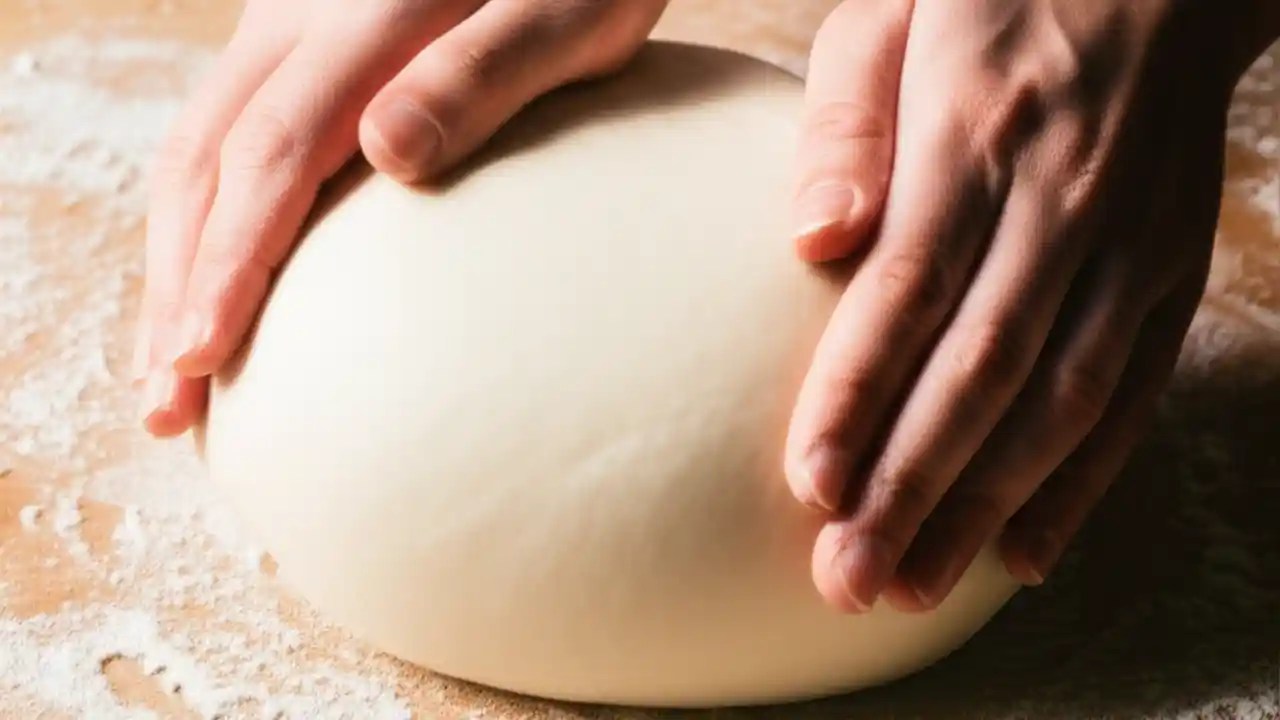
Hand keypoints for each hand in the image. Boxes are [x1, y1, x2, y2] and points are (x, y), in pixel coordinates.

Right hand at [135, 0, 665, 435]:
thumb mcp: (561, 16)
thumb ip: (483, 74)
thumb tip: (390, 151)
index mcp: (364, 20)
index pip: (271, 153)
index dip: (228, 261)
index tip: (199, 356)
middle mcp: (302, 18)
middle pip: (207, 161)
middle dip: (177, 287)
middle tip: (164, 408)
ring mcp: (291, 25)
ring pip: (200, 148)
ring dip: (173, 261)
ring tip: (165, 369)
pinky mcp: (301, 41)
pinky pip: (228, 132)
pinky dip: (206, 218)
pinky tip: (209, 279)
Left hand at [785, 0, 1274, 611]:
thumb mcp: (889, 22)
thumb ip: (843, 127)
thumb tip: (814, 239)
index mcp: (978, 132)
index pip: (911, 286)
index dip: (860, 392)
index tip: (807, 482)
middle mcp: (1066, 201)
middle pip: (983, 369)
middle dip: (912, 486)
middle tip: (846, 577)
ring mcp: (1132, 246)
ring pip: (1060, 403)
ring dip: (985, 508)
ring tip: (911, 587)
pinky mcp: (1173, 274)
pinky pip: (1133, 397)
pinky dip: (1081, 483)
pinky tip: (1024, 554)